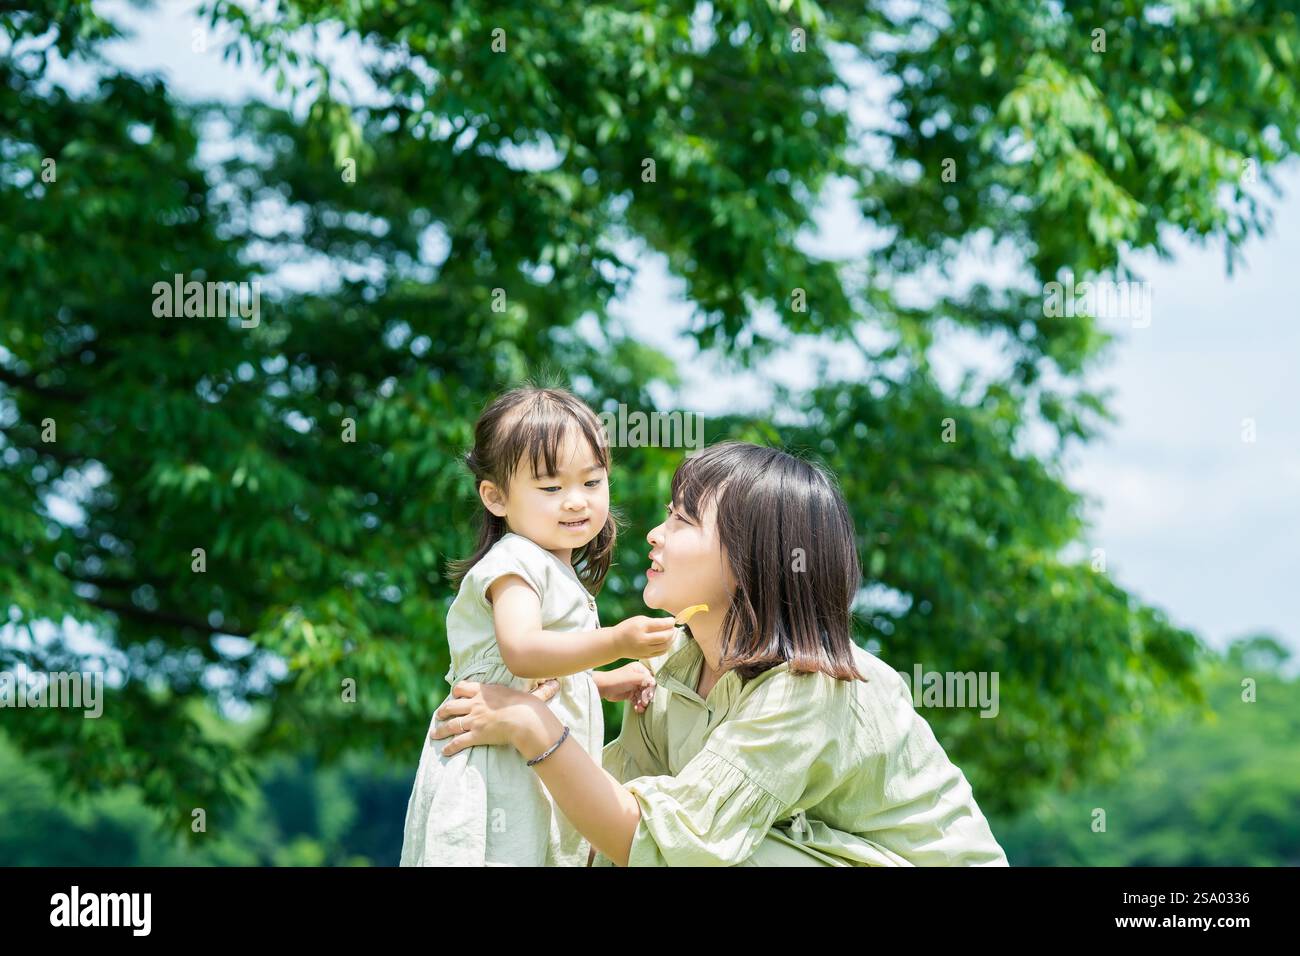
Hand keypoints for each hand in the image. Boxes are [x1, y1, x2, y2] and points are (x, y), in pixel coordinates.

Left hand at [430, 678, 559, 757]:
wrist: (524, 719)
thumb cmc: (528, 705)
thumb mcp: (528, 693)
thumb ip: (537, 690)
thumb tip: (555, 684)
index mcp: (484, 691)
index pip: (462, 687)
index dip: (456, 692)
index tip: (454, 696)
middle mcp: (475, 704)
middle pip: (452, 706)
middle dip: (443, 711)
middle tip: (438, 715)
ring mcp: (474, 720)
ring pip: (451, 724)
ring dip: (441, 730)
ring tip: (435, 734)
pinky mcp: (476, 735)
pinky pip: (458, 741)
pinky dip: (450, 746)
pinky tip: (444, 751)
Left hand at [596, 662, 655, 712]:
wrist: (602, 687)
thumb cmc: (616, 679)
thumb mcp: (632, 678)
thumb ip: (644, 679)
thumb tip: (654, 682)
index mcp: (639, 669)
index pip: (650, 679)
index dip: (651, 688)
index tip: (649, 695)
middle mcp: (638, 677)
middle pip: (647, 688)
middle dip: (646, 697)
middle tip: (644, 703)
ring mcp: (634, 686)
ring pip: (643, 695)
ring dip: (643, 702)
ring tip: (640, 708)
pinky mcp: (630, 694)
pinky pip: (638, 700)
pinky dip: (638, 704)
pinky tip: (637, 709)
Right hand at [614, 615, 676, 658]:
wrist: (615, 643)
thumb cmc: (628, 628)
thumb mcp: (638, 620)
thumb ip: (654, 622)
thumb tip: (669, 623)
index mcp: (641, 627)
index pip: (661, 625)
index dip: (670, 622)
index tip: (672, 620)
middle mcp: (643, 640)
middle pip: (665, 637)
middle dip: (672, 631)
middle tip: (674, 627)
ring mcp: (644, 650)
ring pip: (665, 646)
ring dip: (672, 639)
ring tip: (673, 634)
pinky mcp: (646, 656)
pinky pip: (661, 652)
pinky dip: (667, 646)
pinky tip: (668, 641)